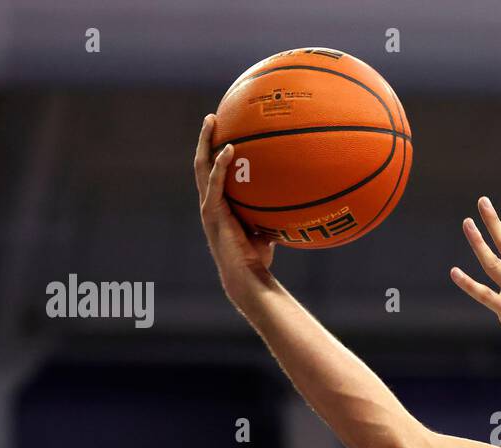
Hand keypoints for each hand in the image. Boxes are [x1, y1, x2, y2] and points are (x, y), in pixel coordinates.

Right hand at [194, 115, 276, 309]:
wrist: (246, 277)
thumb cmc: (258, 257)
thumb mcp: (267, 227)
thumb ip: (273, 210)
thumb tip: (298, 196)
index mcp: (218, 204)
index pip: (212, 173)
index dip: (214, 152)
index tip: (222, 131)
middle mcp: (209, 202)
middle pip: (201, 164)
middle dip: (204, 139)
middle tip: (212, 117)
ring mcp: (208, 207)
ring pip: (201, 167)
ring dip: (205, 143)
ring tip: (212, 121)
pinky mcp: (213, 214)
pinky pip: (215, 184)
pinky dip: (220, 165)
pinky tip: (229, 149)